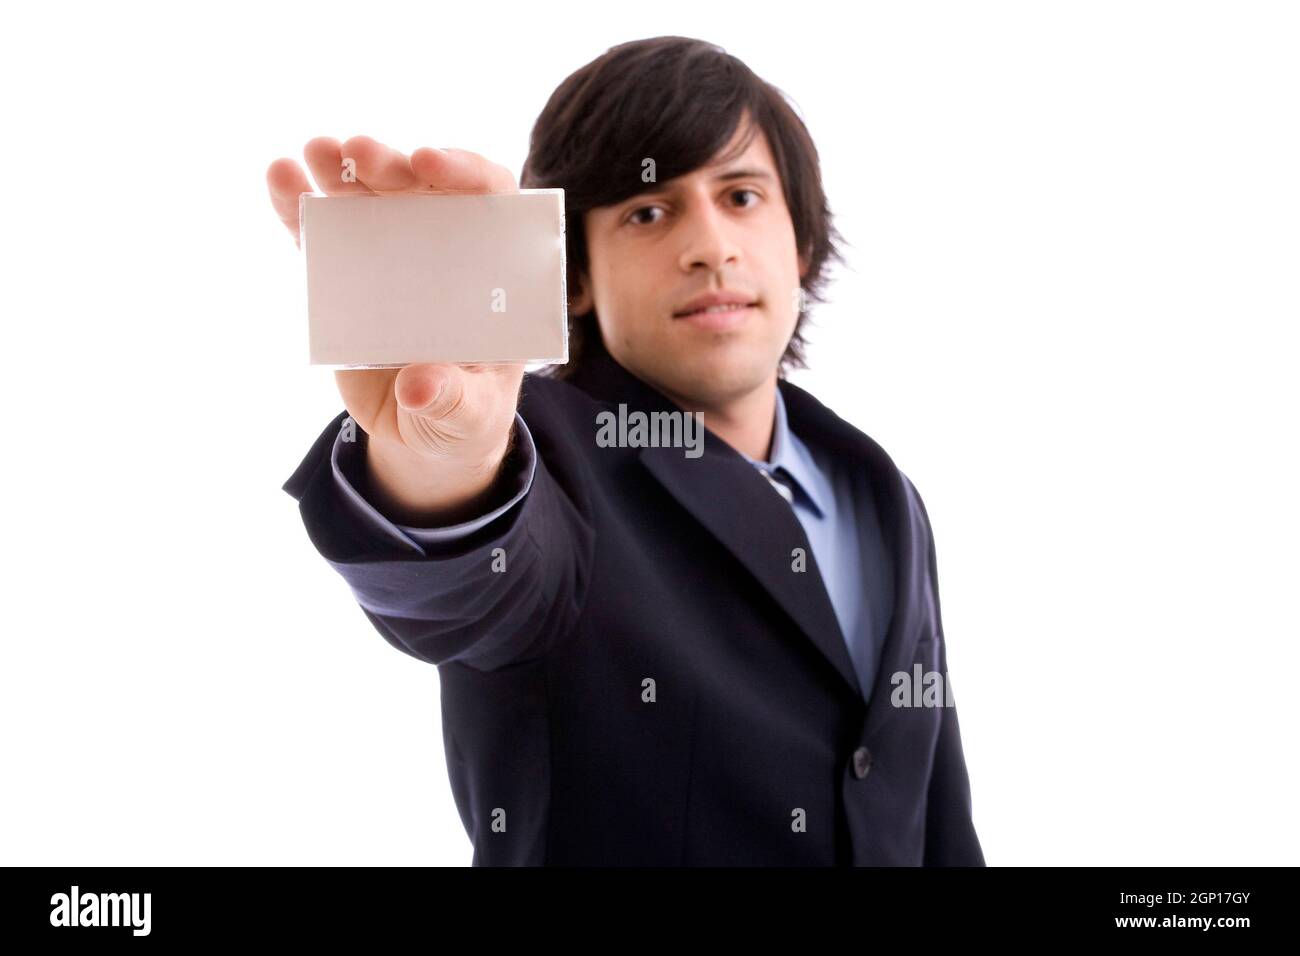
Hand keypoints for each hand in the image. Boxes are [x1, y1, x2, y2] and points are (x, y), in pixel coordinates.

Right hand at [267, 136, 526, 521]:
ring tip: (317, 153)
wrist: (421, 432)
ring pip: (368, 200)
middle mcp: (444, 251)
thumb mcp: (468, 417)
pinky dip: (299, 205)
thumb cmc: (464, 417)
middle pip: (423, 189)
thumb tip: (419, 386)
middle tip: (361, 154)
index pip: (492, 202)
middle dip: (393, 166)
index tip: (429, 164)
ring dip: (343, 171)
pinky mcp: (347, 276)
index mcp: (490, 272)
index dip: (466, 172)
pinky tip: (280, 178)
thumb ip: (453, 401)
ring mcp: (392, 258)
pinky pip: (322, 234)